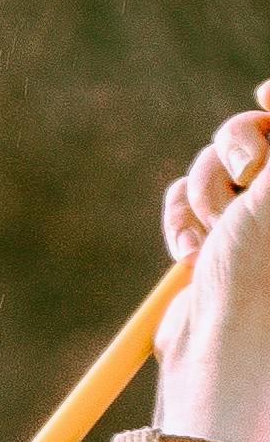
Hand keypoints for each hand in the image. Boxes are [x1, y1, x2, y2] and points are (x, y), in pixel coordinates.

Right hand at [157, 87, 269, 441]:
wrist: (220, 348)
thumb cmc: (266, 273)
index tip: (264, 93)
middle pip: (251, 132)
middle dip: (236, 152)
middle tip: (243, 176)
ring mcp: (246, 220)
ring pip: (210, 165)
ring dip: (204, 198)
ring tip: (214, 237)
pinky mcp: (209, 238)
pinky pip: (182, 198)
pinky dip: (180, 221)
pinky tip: (192, 252)